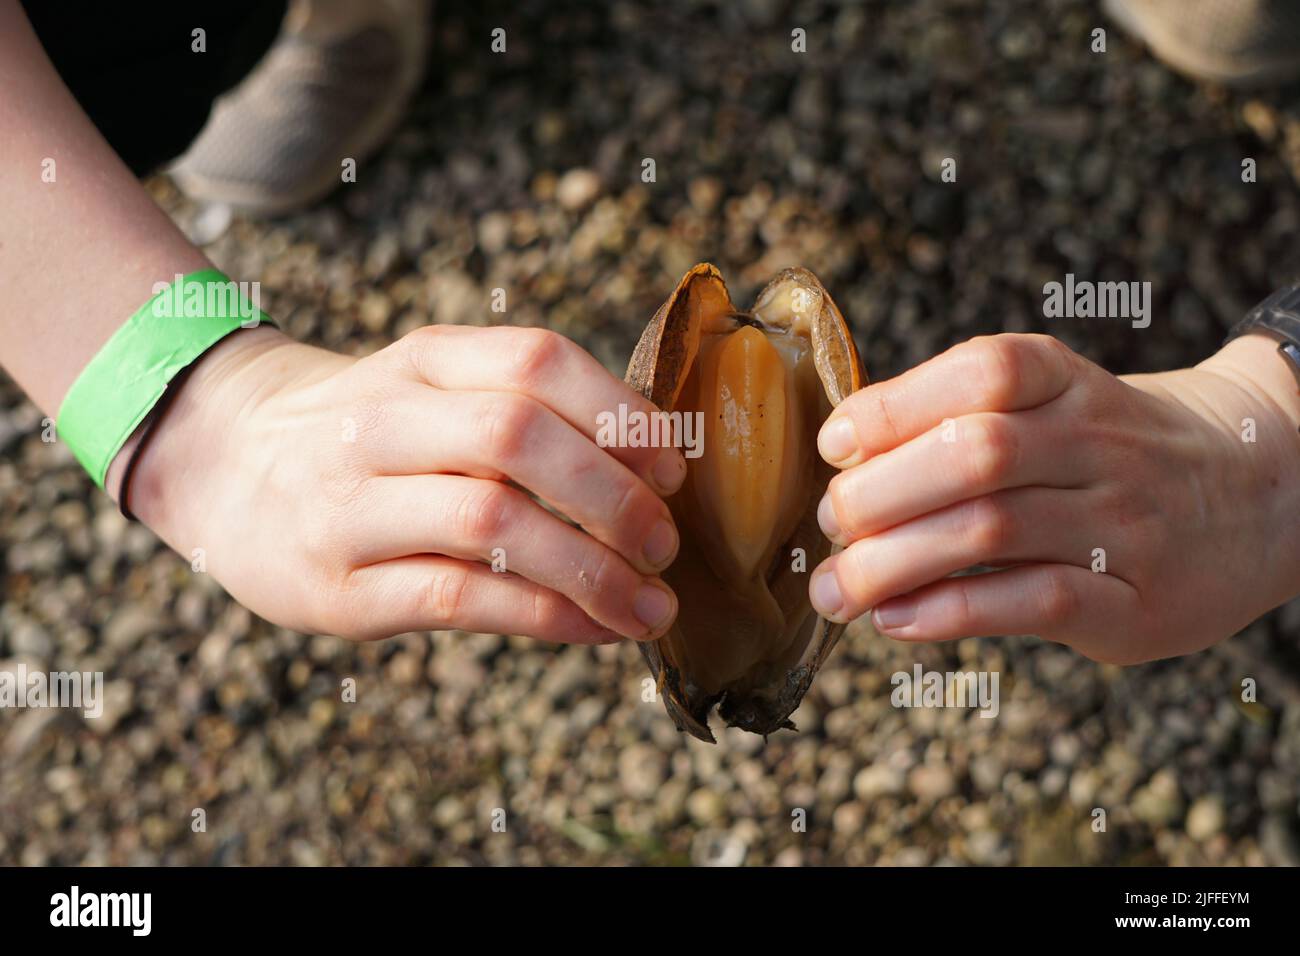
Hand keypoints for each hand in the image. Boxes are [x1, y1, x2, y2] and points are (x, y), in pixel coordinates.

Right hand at [120, 324, 685, 643]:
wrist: (225, 465)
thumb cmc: (370, 435)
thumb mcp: (430, 390)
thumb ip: (522, 411)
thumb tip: (658, 469)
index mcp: (421, 360)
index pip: (536, 360)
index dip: (620, 414)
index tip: (675, 466)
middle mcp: (381, 419)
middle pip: (517, 435)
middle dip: (612, 494)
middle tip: (666, 542)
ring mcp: (350, 503)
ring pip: (490, 521)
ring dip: (590, 568)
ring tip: (650, 604)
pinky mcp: (338, 587)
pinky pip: (459, 597)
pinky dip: (544, 615)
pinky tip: (594, 628)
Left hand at [808, 333, 1299, 663]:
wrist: (1259, 490)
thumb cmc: (1116, 450)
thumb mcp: (1061, 402)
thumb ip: (966, 416)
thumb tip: (845, 458)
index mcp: (1070, 385)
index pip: (982, 371)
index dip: (893, 406)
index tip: (833, 445)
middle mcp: (1099, 445)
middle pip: (974, 454)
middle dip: (878, 494)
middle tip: (829, 523)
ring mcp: (1122, 524)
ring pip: (991, 532)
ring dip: (892, 565)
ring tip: (837, 590)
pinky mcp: (1133, 603)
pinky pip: (1031, 601)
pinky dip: (949, 612)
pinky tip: (897, 620)